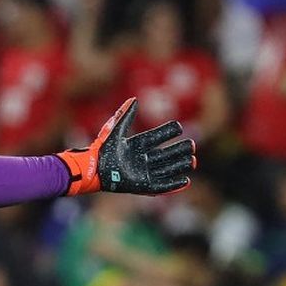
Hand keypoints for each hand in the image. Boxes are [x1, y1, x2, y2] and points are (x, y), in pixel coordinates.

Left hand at [57, 97, 195, 195]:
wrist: (93, 169)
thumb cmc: (102, 149)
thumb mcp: (115, 130)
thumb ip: (125, 115)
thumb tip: (134, 99)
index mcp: (135, 146)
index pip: (155, 138)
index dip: (167, 133)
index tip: (179, 127)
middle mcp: (141, 159)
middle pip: (165, 155)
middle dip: (179, 150)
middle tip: (192, 145)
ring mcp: (142, 173)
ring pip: (166, 169)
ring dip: (179, 165)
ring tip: (192, 161)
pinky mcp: (141, 185)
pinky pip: (161, 186)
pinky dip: (173, 184)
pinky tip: (185, 180)